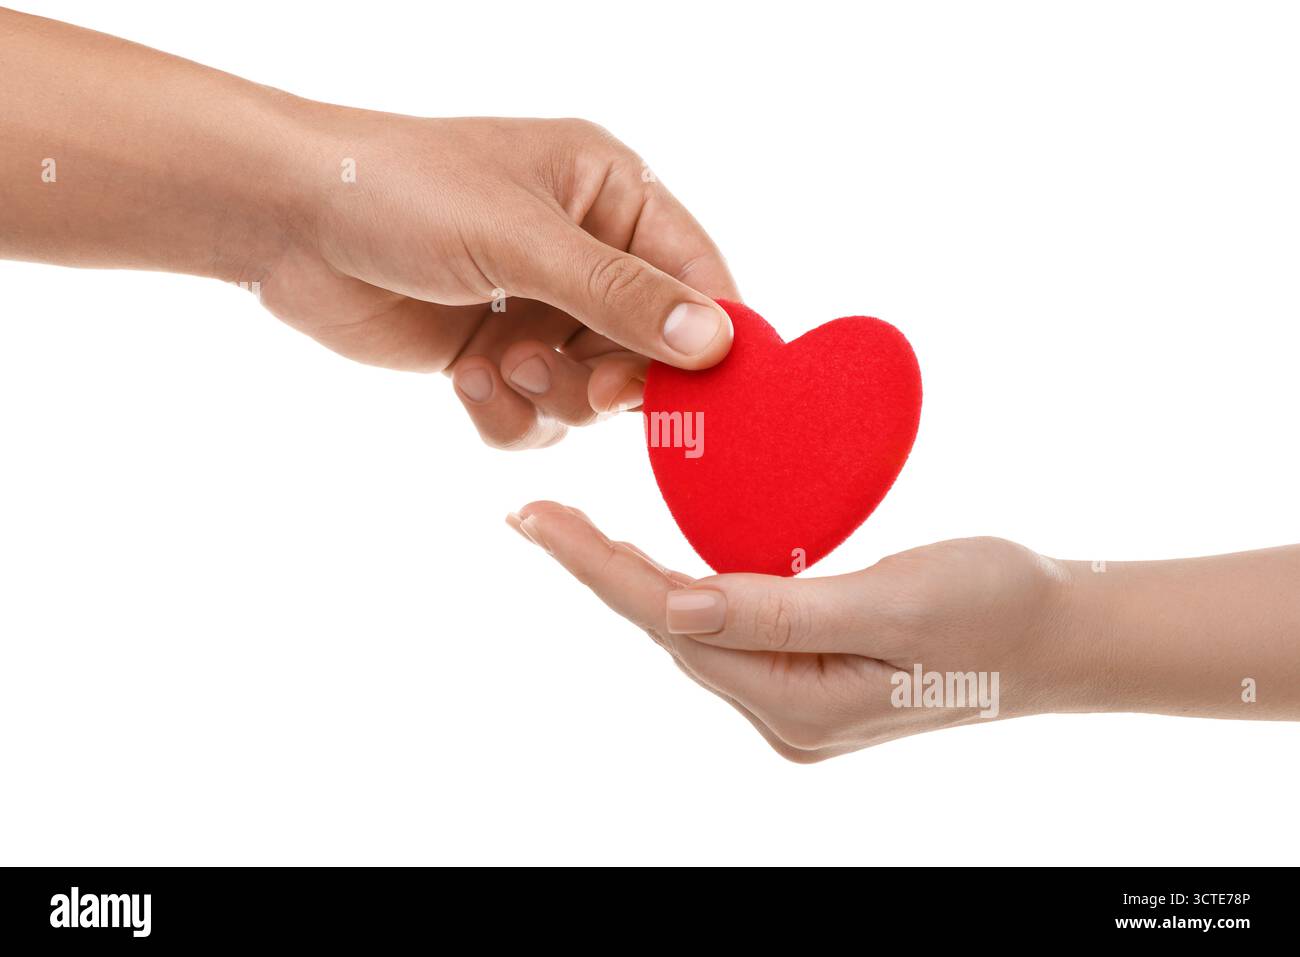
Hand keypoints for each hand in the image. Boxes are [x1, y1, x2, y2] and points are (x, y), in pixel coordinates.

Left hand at [261, 114, 737, 448]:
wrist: (285, 221)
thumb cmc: (404, 194)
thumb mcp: (521, 240)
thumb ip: (621, 295)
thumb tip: (715, 341)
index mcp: (611, 193)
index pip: (697, 275)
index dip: (706, 339)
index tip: (700, 395)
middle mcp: (586, 252)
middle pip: (652, 349)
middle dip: (611, 378)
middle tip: (582, 388)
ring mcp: (540, 307)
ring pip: (594, 391)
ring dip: (554, 395)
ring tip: (501, 365)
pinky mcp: (496, 354)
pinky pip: (538, 414)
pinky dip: (509, 414)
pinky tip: (467, 381)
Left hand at [507, 502, 1085, 761]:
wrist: (1066, 634)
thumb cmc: (997, 606)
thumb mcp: (895, 601)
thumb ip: (782, 610)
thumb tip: (675, 602)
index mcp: (798, 703)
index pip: (673, 623)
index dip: (598, 566)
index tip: (532, 516)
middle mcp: (786, 715)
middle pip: (672, 631)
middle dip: (603, 570)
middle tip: (537, 513)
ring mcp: (798, 703)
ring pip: (696, 632)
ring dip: (638, 580)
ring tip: (578, 530)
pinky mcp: (813, 679)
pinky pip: (731, 630)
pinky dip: (692, 588)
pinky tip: (666, 557)